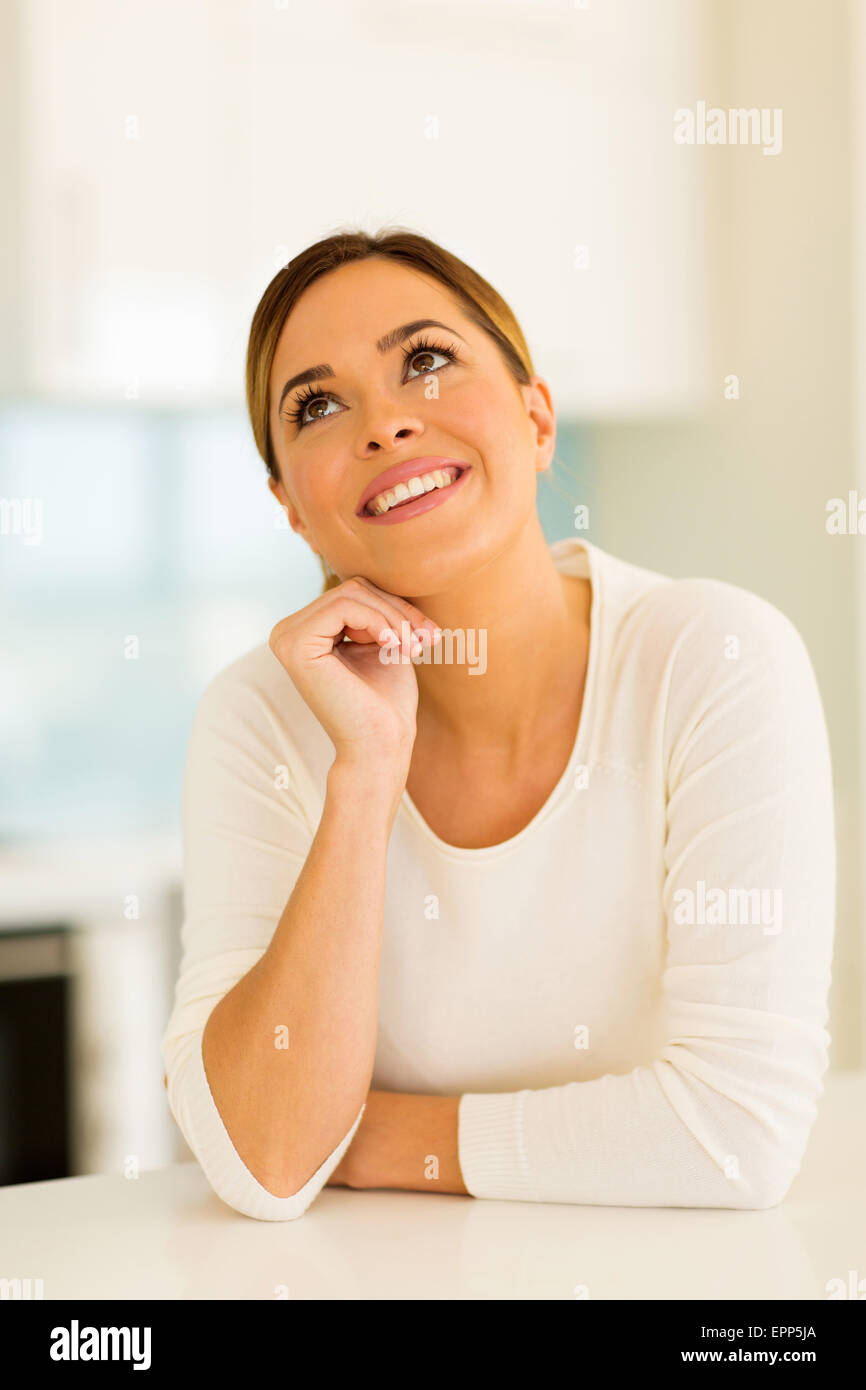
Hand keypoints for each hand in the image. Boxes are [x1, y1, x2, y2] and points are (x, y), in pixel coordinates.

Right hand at [269, 576, 439, 770]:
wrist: (381, 745)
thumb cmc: (385, 701)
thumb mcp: (385, 640)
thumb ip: (378, 607)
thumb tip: (392, 565)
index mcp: (305, 631)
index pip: (352, 592)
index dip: (394, 606)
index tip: (427, 633)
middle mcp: (287, 632)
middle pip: (352, 588)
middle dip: (397, 611)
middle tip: (426, 639)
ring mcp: (285, 637)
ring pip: (351, 593)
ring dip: (393, 618)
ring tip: (412, 647)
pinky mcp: (294, 645)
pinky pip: (344, 606)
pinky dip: (378, 622)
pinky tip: (391, 647)